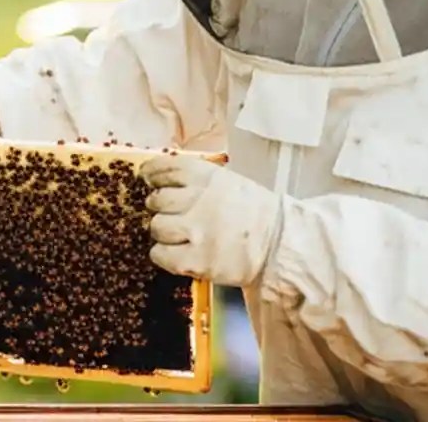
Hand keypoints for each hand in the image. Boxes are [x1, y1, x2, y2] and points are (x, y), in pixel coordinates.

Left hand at [141, 155, 281, 286]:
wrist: (279, 244)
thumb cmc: (256, 213)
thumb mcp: (229, 182)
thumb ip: (197, 179)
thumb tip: (160, 179)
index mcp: (206, 176)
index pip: (164, 168)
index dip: (152, 174)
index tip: (147, 178)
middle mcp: (196, 199)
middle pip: (156, 200)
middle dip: (159, 207)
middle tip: (172, 214)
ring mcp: (194, 230)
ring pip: (156, 227)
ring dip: (163, 231)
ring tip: (179, 235)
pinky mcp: (194, 259)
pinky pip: (159, 254)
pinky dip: (163, 254)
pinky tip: (176, 253)